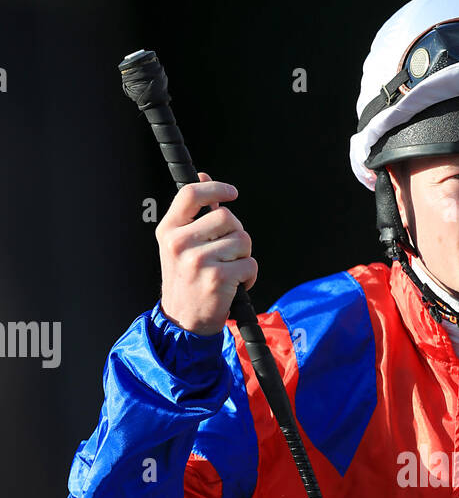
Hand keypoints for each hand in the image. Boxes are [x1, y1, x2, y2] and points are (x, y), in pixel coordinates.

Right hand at [156, 172, 257, 334]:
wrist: (184, 322)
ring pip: (243, 240)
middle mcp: (180, 243)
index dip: (215, 188)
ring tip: (229, 271)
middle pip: (227, 217)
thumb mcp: (179, 245)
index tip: (232, 193)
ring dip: (244, 257)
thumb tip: (204, 176)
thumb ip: (192, 214)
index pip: (191, 194)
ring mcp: (198, 260)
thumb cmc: (186, 281)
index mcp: (169, 231)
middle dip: (237, 234)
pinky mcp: (218, 277)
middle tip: (228, 253)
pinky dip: (250, 276)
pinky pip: (250, 264)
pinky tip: (235, 285)